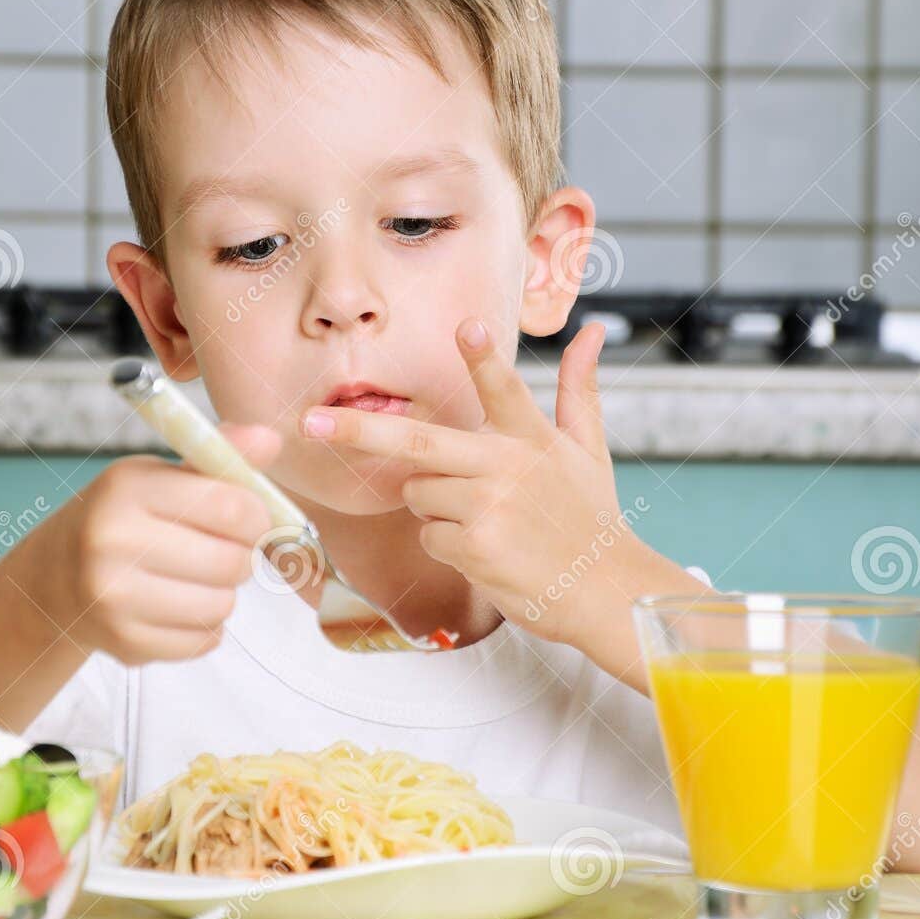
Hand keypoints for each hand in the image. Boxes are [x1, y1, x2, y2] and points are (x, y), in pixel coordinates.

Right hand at [49, 426, 279, 664]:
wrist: (57, 576)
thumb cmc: (126, 518)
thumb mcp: (163, 475)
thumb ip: (220, 456)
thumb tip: (269, 437)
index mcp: (128, 488)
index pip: (231, 507)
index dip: (258, 516)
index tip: (251, 518)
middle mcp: (113, 542)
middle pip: (231, 562)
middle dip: (241, 556)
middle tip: (221, 549)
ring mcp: (114, 598)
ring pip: (222, 606)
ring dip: (223, 593)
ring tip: (197, 578)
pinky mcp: (125, 643)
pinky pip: (205, 641)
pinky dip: (205, 627)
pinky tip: (179, 606)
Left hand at [301, 318, 642, 650]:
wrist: (608, 592)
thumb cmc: (591, 520)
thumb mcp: (590, 449)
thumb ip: (580, 388)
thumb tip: (589, 331)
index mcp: (533, 437)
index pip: (504, 389)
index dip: (484, 357)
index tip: (466, 326)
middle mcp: (509, 466)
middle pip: (417, 441)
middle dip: (358, 431)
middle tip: (312, 422)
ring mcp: (490, 507)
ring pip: (418, 494)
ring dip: (436, 506)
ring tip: (486, 519)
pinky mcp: (476, 546)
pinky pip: (428, 536)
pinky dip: (447, 545)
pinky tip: (486, 551)